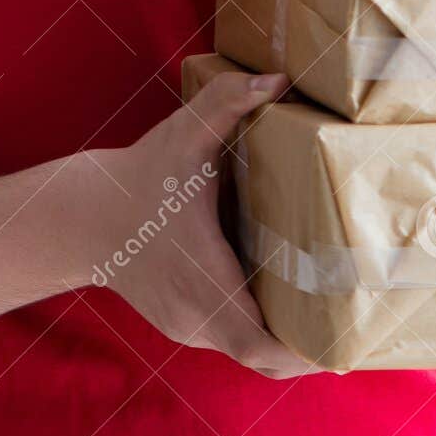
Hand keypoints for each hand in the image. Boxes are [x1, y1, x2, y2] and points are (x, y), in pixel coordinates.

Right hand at [85, 68, 322, 378]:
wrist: (79, 217)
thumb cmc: (138, 178)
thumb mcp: (182, 135)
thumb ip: (227, 103)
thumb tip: (277, 80)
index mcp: (204, 281)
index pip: (260, 345)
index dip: (304, 352)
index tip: (344, 342)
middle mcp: (197, 316)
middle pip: (265, 356)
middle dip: (311, 346)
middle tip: (356, 320)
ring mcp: (187, 326)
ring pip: (249, 350)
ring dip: (288, 338)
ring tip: (336, 311)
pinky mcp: (183, 323)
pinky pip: (233, 339)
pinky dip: (264, 329)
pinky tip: (292, 301)